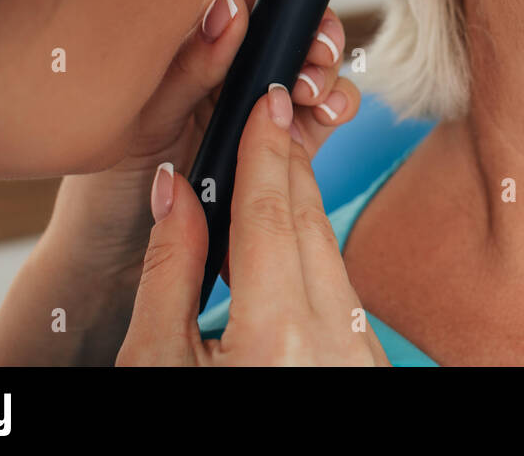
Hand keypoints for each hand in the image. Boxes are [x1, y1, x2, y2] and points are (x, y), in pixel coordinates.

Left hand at [41, 0, 362, 283]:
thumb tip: (230, 9)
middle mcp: (227, 72)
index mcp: (188, 47)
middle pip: (289, 31)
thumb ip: (188, 63)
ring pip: (311, 72)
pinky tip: (329, 114)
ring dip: (327, 73)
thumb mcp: (139, 117)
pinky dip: (336, 109)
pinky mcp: (280, 149)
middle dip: (316, 32)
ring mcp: (257, 110)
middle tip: (317, 51)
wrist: (114, 263)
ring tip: (314, 93)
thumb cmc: (105, 186)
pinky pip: (319, 119)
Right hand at [117, 86, 388, 364]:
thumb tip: (176, 189)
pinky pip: (343, 294)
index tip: (266, 100)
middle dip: (288, 164)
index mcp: (277, 338)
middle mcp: (335, 342)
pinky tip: (289, 240)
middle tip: (269, 114)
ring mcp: (361, 358)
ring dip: (302, 208)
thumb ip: (169, 273)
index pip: (270, 215)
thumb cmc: (178, 434)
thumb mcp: (155, 364)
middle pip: (310, 225)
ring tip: (274, 165)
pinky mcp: (368, 368)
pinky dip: (314, 257)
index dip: (265, 150)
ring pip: (332, 256)